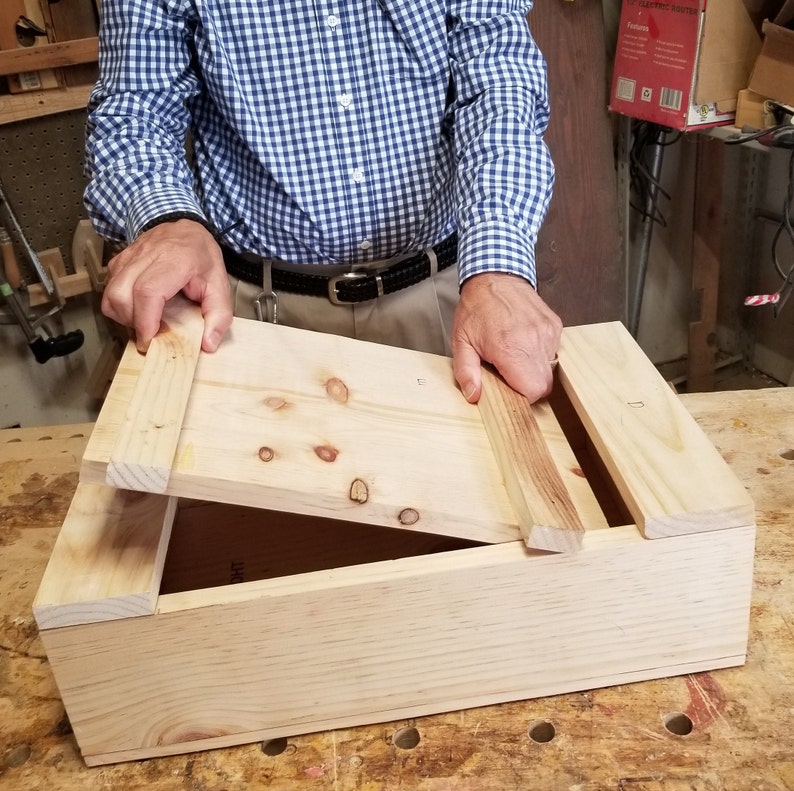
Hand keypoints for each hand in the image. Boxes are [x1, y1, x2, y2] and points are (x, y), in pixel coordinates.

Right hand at [101, 219, 232, 353]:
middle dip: (132, 322)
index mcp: (175, 260)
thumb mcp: (221, 285)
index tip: (149, 340)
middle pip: (121, 294)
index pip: (148, 291)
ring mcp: (129, 256)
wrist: (187, 229)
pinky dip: (118, 304)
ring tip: (144, 320)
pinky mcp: (119, 260)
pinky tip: (137, 307)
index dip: (144, 320)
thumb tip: (208, 344)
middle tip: (150, 332)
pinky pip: (108, 287)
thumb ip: (219, 316)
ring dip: (123, 315)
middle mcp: (148, 255)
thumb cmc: (202, 257)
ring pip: (110, 292)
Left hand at [451, 272, 562, 403]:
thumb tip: (474, 395)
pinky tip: (523, 342)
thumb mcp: (462, 342)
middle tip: (509, 374)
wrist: (495, 276)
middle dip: (527, 386)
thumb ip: (466, 372)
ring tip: (514, 354)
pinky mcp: (554, 325)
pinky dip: (539, 353)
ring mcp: (547, 332)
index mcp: (510, 347)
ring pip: (549, 368)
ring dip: (533, 369)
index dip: (523, 396)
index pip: (534, 390)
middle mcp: (533, 340)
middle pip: (544, 384)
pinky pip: (552, 351)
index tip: (510, 391)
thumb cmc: (477, 308)